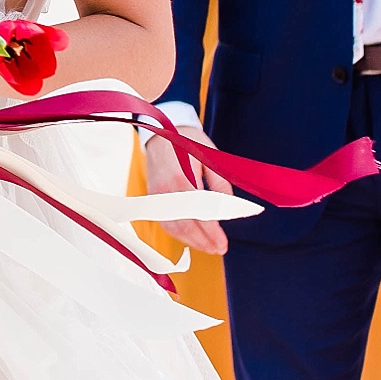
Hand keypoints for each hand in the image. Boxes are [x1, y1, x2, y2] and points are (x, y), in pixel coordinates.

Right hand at [143, 124, 234, 253]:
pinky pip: (163, 220)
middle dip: (202, 241)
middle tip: (218, 249)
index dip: (211, 233)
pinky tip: (189, 237)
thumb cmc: (187, 141)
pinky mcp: (152, 196)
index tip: (223, 243)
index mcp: (182, 179)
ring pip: (172, 226)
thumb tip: (228, 207)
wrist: (161, 131)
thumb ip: (220, 184)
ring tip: (206, 247)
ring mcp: (156, 195)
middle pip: (184, 225)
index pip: (199, 215)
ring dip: (190, 240)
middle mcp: (166, 190)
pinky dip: (176, 232)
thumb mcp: (210, 157)